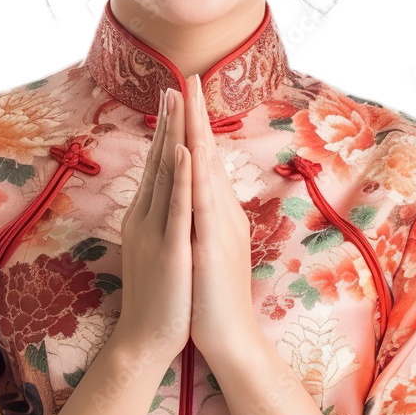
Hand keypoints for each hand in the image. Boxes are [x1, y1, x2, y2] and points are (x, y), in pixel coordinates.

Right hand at [112, 87, 193, 364]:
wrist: (146, 340)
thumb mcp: (159, 249)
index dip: (167, 130)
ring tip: (178, 101)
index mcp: (147, 216)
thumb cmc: (159, 298)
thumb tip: (169, 198)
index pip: (160, 165)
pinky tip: (183, 150)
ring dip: (173, 135)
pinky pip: (175, 206)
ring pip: (166, 173)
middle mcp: (147, 215)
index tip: (174, 100)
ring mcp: (156, 229)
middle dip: (169, 121)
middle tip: (175, 84)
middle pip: (160, 159)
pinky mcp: (171, 247)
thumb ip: (161, 220)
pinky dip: (179, 176)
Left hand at [183, 73, 260, 362]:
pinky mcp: (212, 244)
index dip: (194, 126)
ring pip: (207, 168)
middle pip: (207, 153)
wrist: (230, 338)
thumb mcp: (206, 248)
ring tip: (189, 98)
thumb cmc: (213, 296)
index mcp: (217, 211)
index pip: (203, 159)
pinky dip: (196, 174)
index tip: (184, 95)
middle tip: (189, 76)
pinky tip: (189, 150)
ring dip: (197, 131)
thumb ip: (203, 220)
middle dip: (197, 114)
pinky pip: (203, 202)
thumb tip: (196, 196)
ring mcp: (219, 225)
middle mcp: (221, 211)